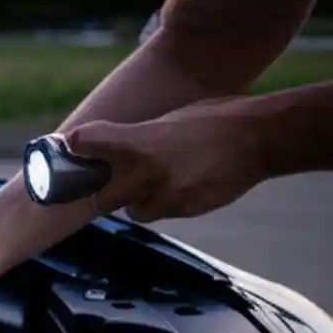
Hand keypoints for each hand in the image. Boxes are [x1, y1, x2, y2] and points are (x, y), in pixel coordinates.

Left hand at [67, 96, 268, 222]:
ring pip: (135, 210)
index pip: (89, 140)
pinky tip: (184, 186)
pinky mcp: (185, 209)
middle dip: (103, 193)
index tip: (72, 146)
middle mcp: (146, 170)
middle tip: (108, 185)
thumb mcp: (170, 120)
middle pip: (101, 197)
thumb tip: (118, 147)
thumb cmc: (215, 120)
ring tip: (158, 182)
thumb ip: (140, 138)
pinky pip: (163, 213)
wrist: (260, 138)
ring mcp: (166, 194)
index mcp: (140, 140)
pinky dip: (167, 204)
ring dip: (139, 201)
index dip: (77, 145)